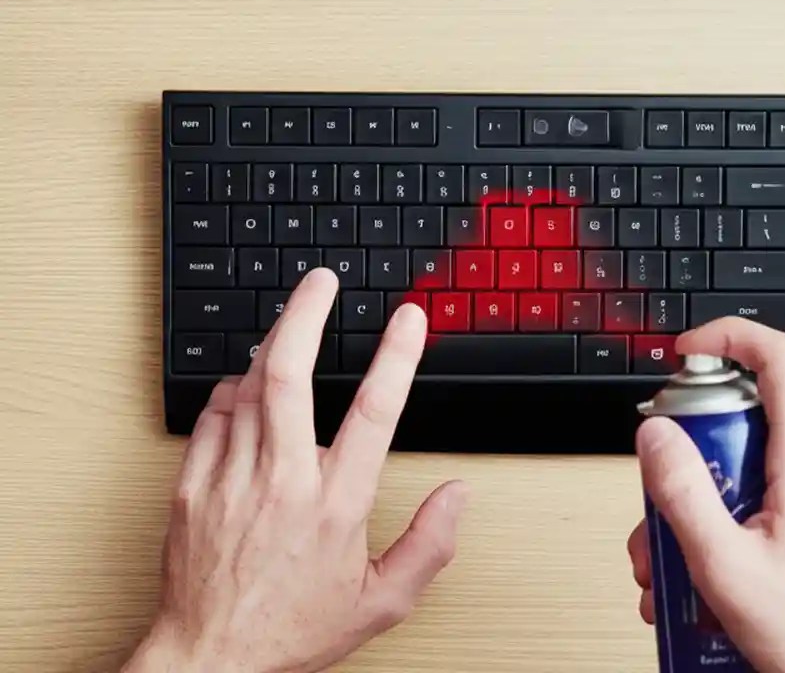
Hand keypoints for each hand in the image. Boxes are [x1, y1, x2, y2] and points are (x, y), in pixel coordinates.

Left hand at [124, 269, 467, 672]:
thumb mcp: (381, 603)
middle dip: (306, 314)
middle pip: (289, 373)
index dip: (397, 355)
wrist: (210, 660)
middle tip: (321, 283)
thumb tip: (458, 495)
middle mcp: (283, 481)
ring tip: (288, 330)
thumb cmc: (290, 631)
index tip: (409, 319)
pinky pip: (212, 417)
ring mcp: (232, 479)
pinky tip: (245, 392)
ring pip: (246, 387)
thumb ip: (430, 545)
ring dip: (269, 348)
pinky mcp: (193, 487)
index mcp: (336, 504)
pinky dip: (231, 393)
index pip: (375, 410)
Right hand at [626, 317, 784, 672]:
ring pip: (750, 461)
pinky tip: (699, 576)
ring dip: (700, 501)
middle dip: (690, 453)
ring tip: (670, 561)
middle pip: (747, 415)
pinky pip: (766, 493)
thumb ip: (684, 492)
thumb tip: (656, 435)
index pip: (781, 355)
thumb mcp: (725, 565)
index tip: (685, 353)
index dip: (730, 336)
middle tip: (662, 499)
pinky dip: (726, 520)